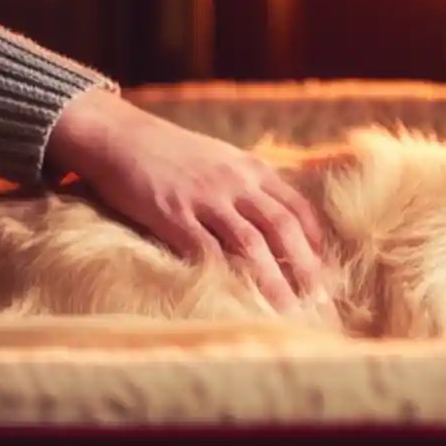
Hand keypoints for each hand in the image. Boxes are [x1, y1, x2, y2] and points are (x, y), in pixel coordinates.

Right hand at [46, 88, 329, 312]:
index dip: (316, 242)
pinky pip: (204, 249)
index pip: (298, 208)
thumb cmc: (172, 153)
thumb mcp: (222, 159)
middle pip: (283, 229)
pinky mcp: (172, 214)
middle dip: (305, 267)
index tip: (326, 271)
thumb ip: (249, 186)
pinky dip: (223, 276)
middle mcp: (237, 182)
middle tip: (321, 301)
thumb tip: (275, 222)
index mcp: (253, 170)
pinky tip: (236, 300)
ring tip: (287, 311)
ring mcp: (205, 198)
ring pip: (251, 244)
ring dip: (273, 281)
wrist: (118, 134)